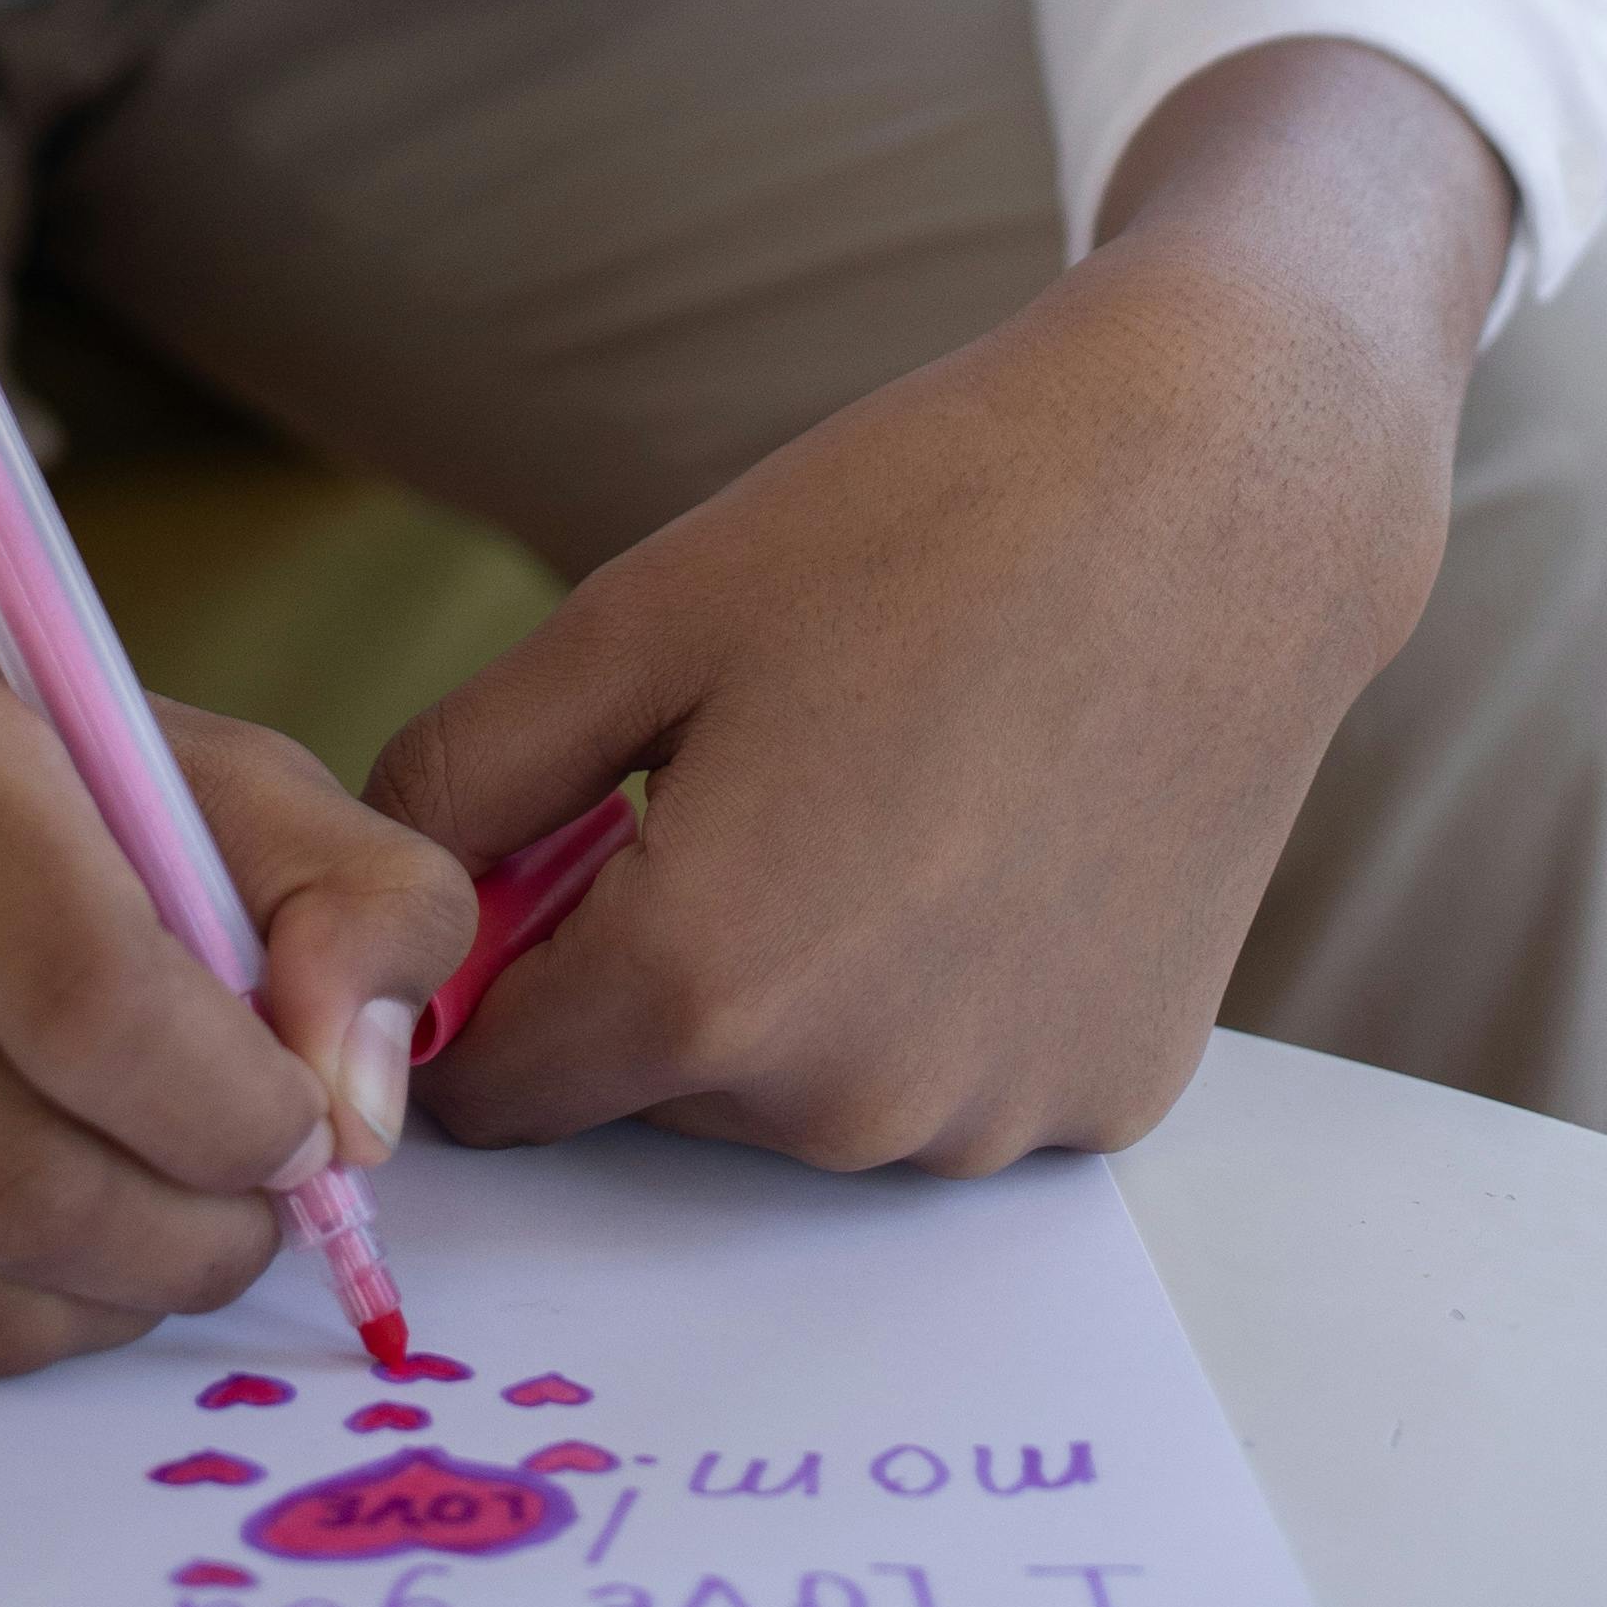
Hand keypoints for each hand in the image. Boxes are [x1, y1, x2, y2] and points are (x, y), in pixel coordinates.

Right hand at [0, 346, 473, 1372]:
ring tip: (185, 1212)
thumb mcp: (230, 778)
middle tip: (267, 1203)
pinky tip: (62, 1212)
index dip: (230, 1103)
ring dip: (128, 1289)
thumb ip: (363, 903)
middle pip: (24, 1177)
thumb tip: (358, 1109)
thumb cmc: (32, 779)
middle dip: (199, 1232)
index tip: (310, 1124)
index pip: (85, 996)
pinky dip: (28, 1303)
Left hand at [371, 39, 1510, 1172]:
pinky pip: (949, 1079)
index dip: (489, 976)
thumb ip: (465, 781)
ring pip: (803, 1095)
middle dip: (651, 964)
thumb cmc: (925, 524)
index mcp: (709, 984)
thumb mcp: (640, 613)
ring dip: (799, 983)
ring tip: (887, 779)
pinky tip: (997, 830)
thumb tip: (384, 906)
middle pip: (653, 1091)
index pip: (496, 1093)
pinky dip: (939, 990)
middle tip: (751, 768)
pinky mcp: (1109, 1095)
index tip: (549, 856)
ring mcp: (997, 1115)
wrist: (1222, 491)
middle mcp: (852, 1102)